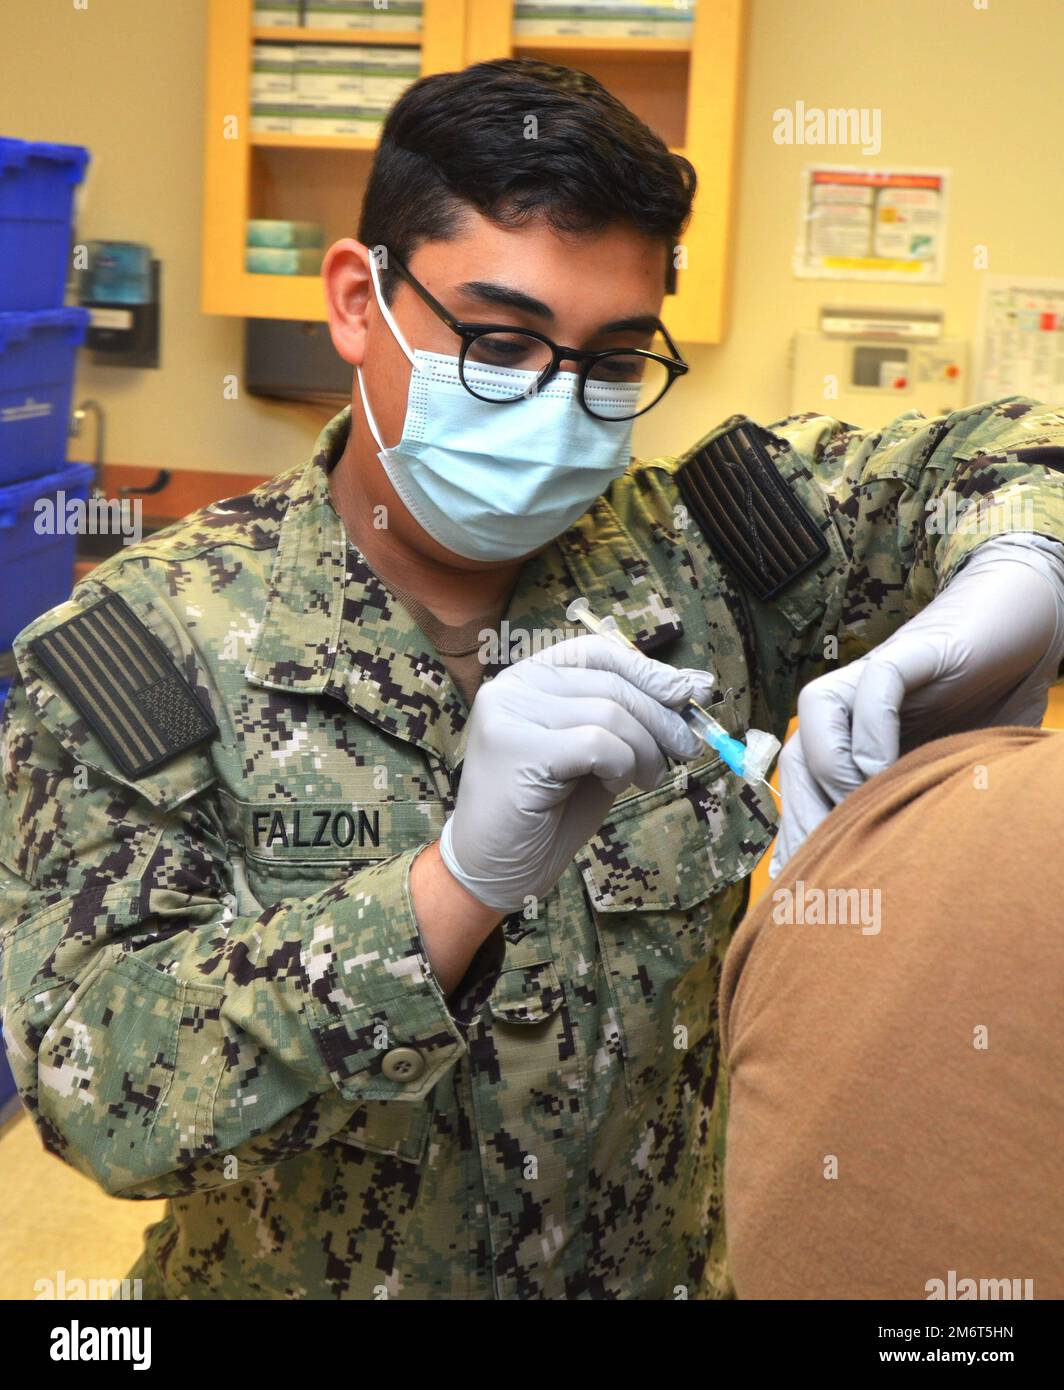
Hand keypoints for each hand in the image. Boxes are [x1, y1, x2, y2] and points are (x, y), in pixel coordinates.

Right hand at [439, 634, 714, 912]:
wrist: (495, 869)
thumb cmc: (546, 814)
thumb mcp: (596, 755)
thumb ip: (628, 719)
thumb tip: (690, 687)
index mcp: (527, 678)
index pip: (598, 652)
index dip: (650, 670)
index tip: (694, 692)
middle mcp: (511, 686)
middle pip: (610, 682)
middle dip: (663, 716)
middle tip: (687, 748)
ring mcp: (509, 714)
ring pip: (609, 713)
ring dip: (645, 750)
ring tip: (648, 778)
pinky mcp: (517, 748)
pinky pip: (597, 744)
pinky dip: (621, 766)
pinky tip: (614, 786)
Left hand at [771, 539, 1063, 876]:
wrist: (1023, 629)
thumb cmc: (986, 707)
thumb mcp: (942, 776)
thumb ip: (910, 812)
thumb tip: (890, 890)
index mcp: (851, 741)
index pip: (801, 791)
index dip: (798, 842)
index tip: (802, 897)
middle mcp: (850, 710)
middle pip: (797, 763)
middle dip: (808, 820)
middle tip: (833, 871)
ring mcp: (873, 679)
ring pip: (814, 723)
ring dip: (832, 774)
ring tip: (866, 811)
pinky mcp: (910, 652)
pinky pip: (873, 686)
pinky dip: (870, 727)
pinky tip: (886, 767)